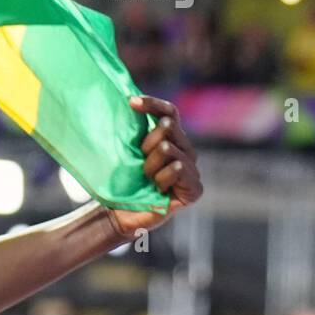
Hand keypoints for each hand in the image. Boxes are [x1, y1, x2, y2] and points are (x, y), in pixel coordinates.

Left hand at [105, 94, 203, 236]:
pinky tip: (157, 188)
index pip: (169, 112)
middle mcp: (185, 150)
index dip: (153, 104)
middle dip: (145, 142)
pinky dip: (162, 178)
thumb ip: (132, 130)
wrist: (120, 214)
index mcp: (171, 139)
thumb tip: (127, 100)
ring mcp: (192, 169)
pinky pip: (178, 168)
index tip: (131, 102)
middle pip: (168, 126)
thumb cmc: (121, 181)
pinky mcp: (195, 188)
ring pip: (168, 148)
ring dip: (149, 164)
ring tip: (146, 178)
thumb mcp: (125, 151)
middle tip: (138, 161)